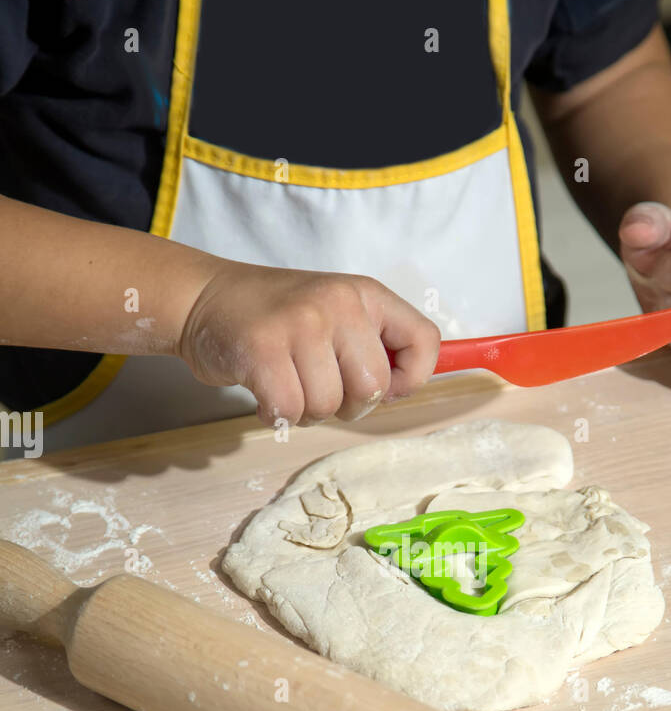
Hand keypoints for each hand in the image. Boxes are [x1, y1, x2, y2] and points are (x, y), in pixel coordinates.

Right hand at [178, 263, 440, 424]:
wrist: (205, 298)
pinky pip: (290, 411)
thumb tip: (405, 388)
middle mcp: (338, 303)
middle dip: (349, 406)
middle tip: (320, 388)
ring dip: (307, 411)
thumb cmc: (277, 317)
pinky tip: (265, 393)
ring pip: (329, 406)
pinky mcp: (263, 351)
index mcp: (365, 295)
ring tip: (287, 383)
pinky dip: (277, 416)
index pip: (424, 342)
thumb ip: (374, 346)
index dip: (412, 379)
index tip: (387, 387)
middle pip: (374, 388)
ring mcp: (300, 324)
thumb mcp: (336, 314)